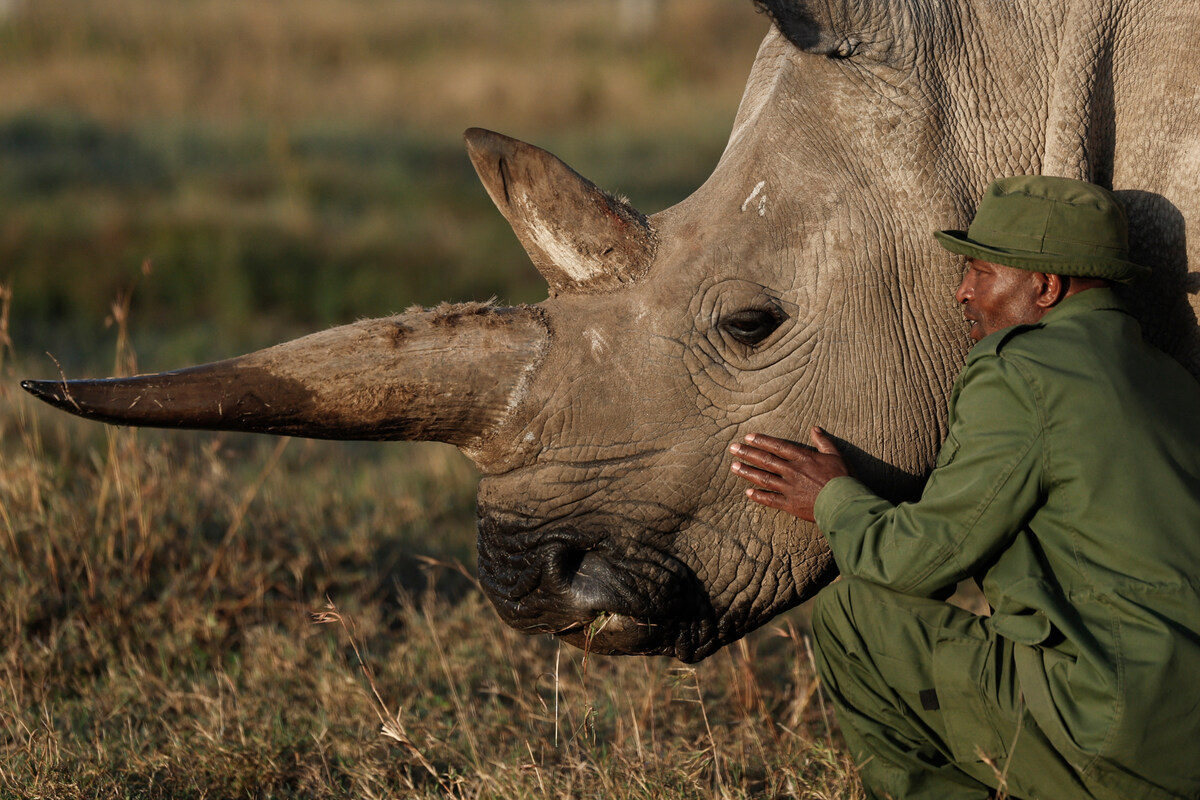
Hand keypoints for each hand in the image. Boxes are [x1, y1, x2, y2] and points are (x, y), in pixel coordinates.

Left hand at [729, 427, 851, 521]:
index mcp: (802, 457)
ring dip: (747, 472)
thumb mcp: (836, 455)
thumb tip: (815, 428)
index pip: (777, 446)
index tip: (748, 437)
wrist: (845, 504)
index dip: (762, 441)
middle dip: (747, 453)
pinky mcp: (790, 504)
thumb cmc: (844, 478)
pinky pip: (770, 499)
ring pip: (763, 478)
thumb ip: (823, 442)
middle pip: (765, 460)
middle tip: (732, 449)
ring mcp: (789, 488)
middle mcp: (792, 471)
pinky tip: (747, 493)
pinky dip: (758, 496)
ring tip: (733, 467)